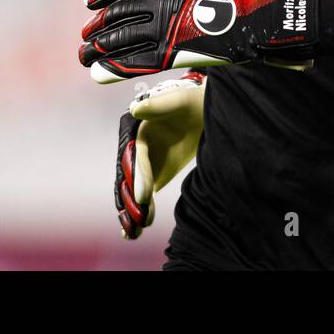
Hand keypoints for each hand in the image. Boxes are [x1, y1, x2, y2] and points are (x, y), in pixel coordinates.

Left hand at [80, 0, 315, 83]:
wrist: (254, 21)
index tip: (87, 0)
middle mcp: (160, 3)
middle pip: (118, 14)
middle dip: (97, 25)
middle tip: (84, 36)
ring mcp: (165, 29)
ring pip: (121, 38)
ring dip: (99, 47)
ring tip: (83, 56)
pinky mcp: (172, 52)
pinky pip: (137, 60)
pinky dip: (116, 67)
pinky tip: (99, 73)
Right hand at [115, 69, 205, 238]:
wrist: (203, 110)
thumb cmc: (191, 101)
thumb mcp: (178, 99)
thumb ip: (159, 105)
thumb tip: (136, 109)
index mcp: (138, 130)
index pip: (136, 156)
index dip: (139, 176)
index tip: (144, 197)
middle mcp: (136, 149)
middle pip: (130, 177)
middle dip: (131, 199)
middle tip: (137, 221)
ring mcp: (145, 163)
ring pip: (134, 189)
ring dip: (132, 211)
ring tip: (132, 233)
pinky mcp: (155, 173)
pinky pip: (145, 195)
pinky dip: (141, 212)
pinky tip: (136, 231)